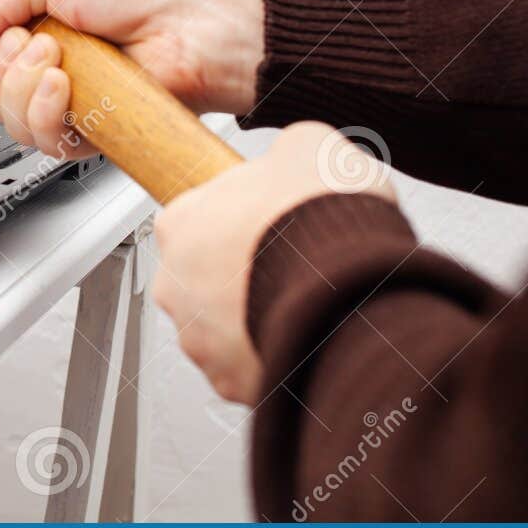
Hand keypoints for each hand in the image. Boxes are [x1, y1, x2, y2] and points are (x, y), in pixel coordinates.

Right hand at [0, 0, 262, 158]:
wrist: (191, 26)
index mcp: (37, 29)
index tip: (11, 30)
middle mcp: (49, 70)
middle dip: (5, 67)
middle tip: (42, 41)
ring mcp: (68, 105)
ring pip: (10, 121)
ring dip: (25, 89)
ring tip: (60, 62)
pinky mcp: (89, 135)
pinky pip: (44, 144)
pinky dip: (46, 115)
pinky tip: (64, 89)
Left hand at [151, 122, 398, 403]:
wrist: (351, 285)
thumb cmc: (322, 220)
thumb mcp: (308, 147)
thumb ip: (284, 155)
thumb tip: (294, 160)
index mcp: (180, 222)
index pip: (196, 216)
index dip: (240, 217)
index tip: (268, 223)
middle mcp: (176, 284)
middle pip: (205, 276)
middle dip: (243, 274)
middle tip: (291, 264)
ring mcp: (199, 338)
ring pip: (224, 327)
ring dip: (256, 318)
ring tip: (305, 303)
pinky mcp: (229, 380)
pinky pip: (248, 367)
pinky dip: (274, 356)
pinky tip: (306, 335)